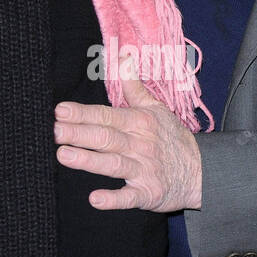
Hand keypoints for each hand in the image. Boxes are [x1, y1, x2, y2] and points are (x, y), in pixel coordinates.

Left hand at [53, 75, 201, 210]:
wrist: (202, 171)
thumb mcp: (156, 108)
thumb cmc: (173, 138)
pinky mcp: (148, 193)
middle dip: (80, 134)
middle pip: (106, 137)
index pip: (106, 116)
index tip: (59, 111)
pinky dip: (114, 199)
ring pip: (114, 164)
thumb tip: (123, 56)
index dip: (83, 113)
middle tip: (55, 131)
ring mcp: (144, 170)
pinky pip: (130, 197)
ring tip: (64, 155)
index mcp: (139, 122)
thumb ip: (134, 86)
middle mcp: (140, 144)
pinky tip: (95, 199)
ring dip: (89, 161)